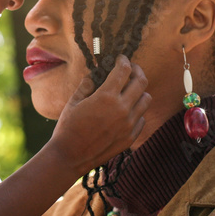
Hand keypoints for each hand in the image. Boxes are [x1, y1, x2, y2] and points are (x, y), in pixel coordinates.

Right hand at [47, 55, 150, 174]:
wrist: (71, 156)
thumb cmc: (68, 127)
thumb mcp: (74, 101)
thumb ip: (87, 85)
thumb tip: (95, 74)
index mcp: (106, 96)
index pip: (124, 70)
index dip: (124, 61)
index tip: (121, 59)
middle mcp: (122, 109)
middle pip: (141, 82)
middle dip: (137, 71)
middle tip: (131, 69)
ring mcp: (129, 124)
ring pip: (146, 99)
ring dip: (139, 91)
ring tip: (130, 91)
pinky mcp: (130, 137)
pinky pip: (142, 118)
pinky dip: (137, 111)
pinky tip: (126, 111)